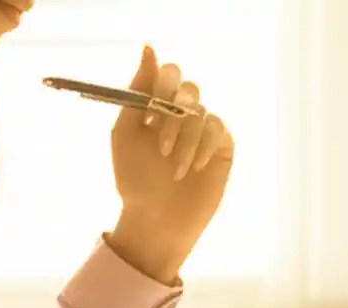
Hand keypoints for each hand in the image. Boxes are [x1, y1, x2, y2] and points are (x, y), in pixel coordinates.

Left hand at [108, 46, 234, 285]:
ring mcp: (204, 130)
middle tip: (160, 143)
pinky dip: (204, 146)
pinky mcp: (222, 148)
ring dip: (185, 140)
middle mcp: (182, 114)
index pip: (166, 73)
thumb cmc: (135, 180)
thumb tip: (149, 48)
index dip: (161, 82)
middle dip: (173, 114)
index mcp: (155, 106)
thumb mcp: (124, 134)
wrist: (157, 220)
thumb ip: (135, 92)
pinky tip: (193, 168)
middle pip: (188, 87)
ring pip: (202, 113)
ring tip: (173, 168)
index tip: (150, 106)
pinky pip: (220, 130)